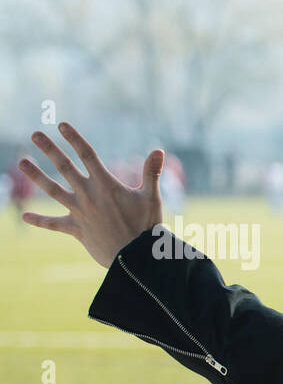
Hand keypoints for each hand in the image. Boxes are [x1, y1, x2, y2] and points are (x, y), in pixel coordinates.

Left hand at [19, 123, 163, 268]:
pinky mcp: (76, 229)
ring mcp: (80, 212)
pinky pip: (54, 224)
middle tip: (35, 134)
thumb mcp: (151, 198)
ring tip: (21, 162)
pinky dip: (40, 220)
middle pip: (65, 167)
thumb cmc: (146, 227)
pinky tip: (24, 216)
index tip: (61, 125)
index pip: (87, 155)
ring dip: (36, 175)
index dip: (74, 138)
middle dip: (50, 149)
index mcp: (106, 185)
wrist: (135, 257)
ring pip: (53, 190)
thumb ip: (152, 173)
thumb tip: (159, 151)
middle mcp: (89, 195)